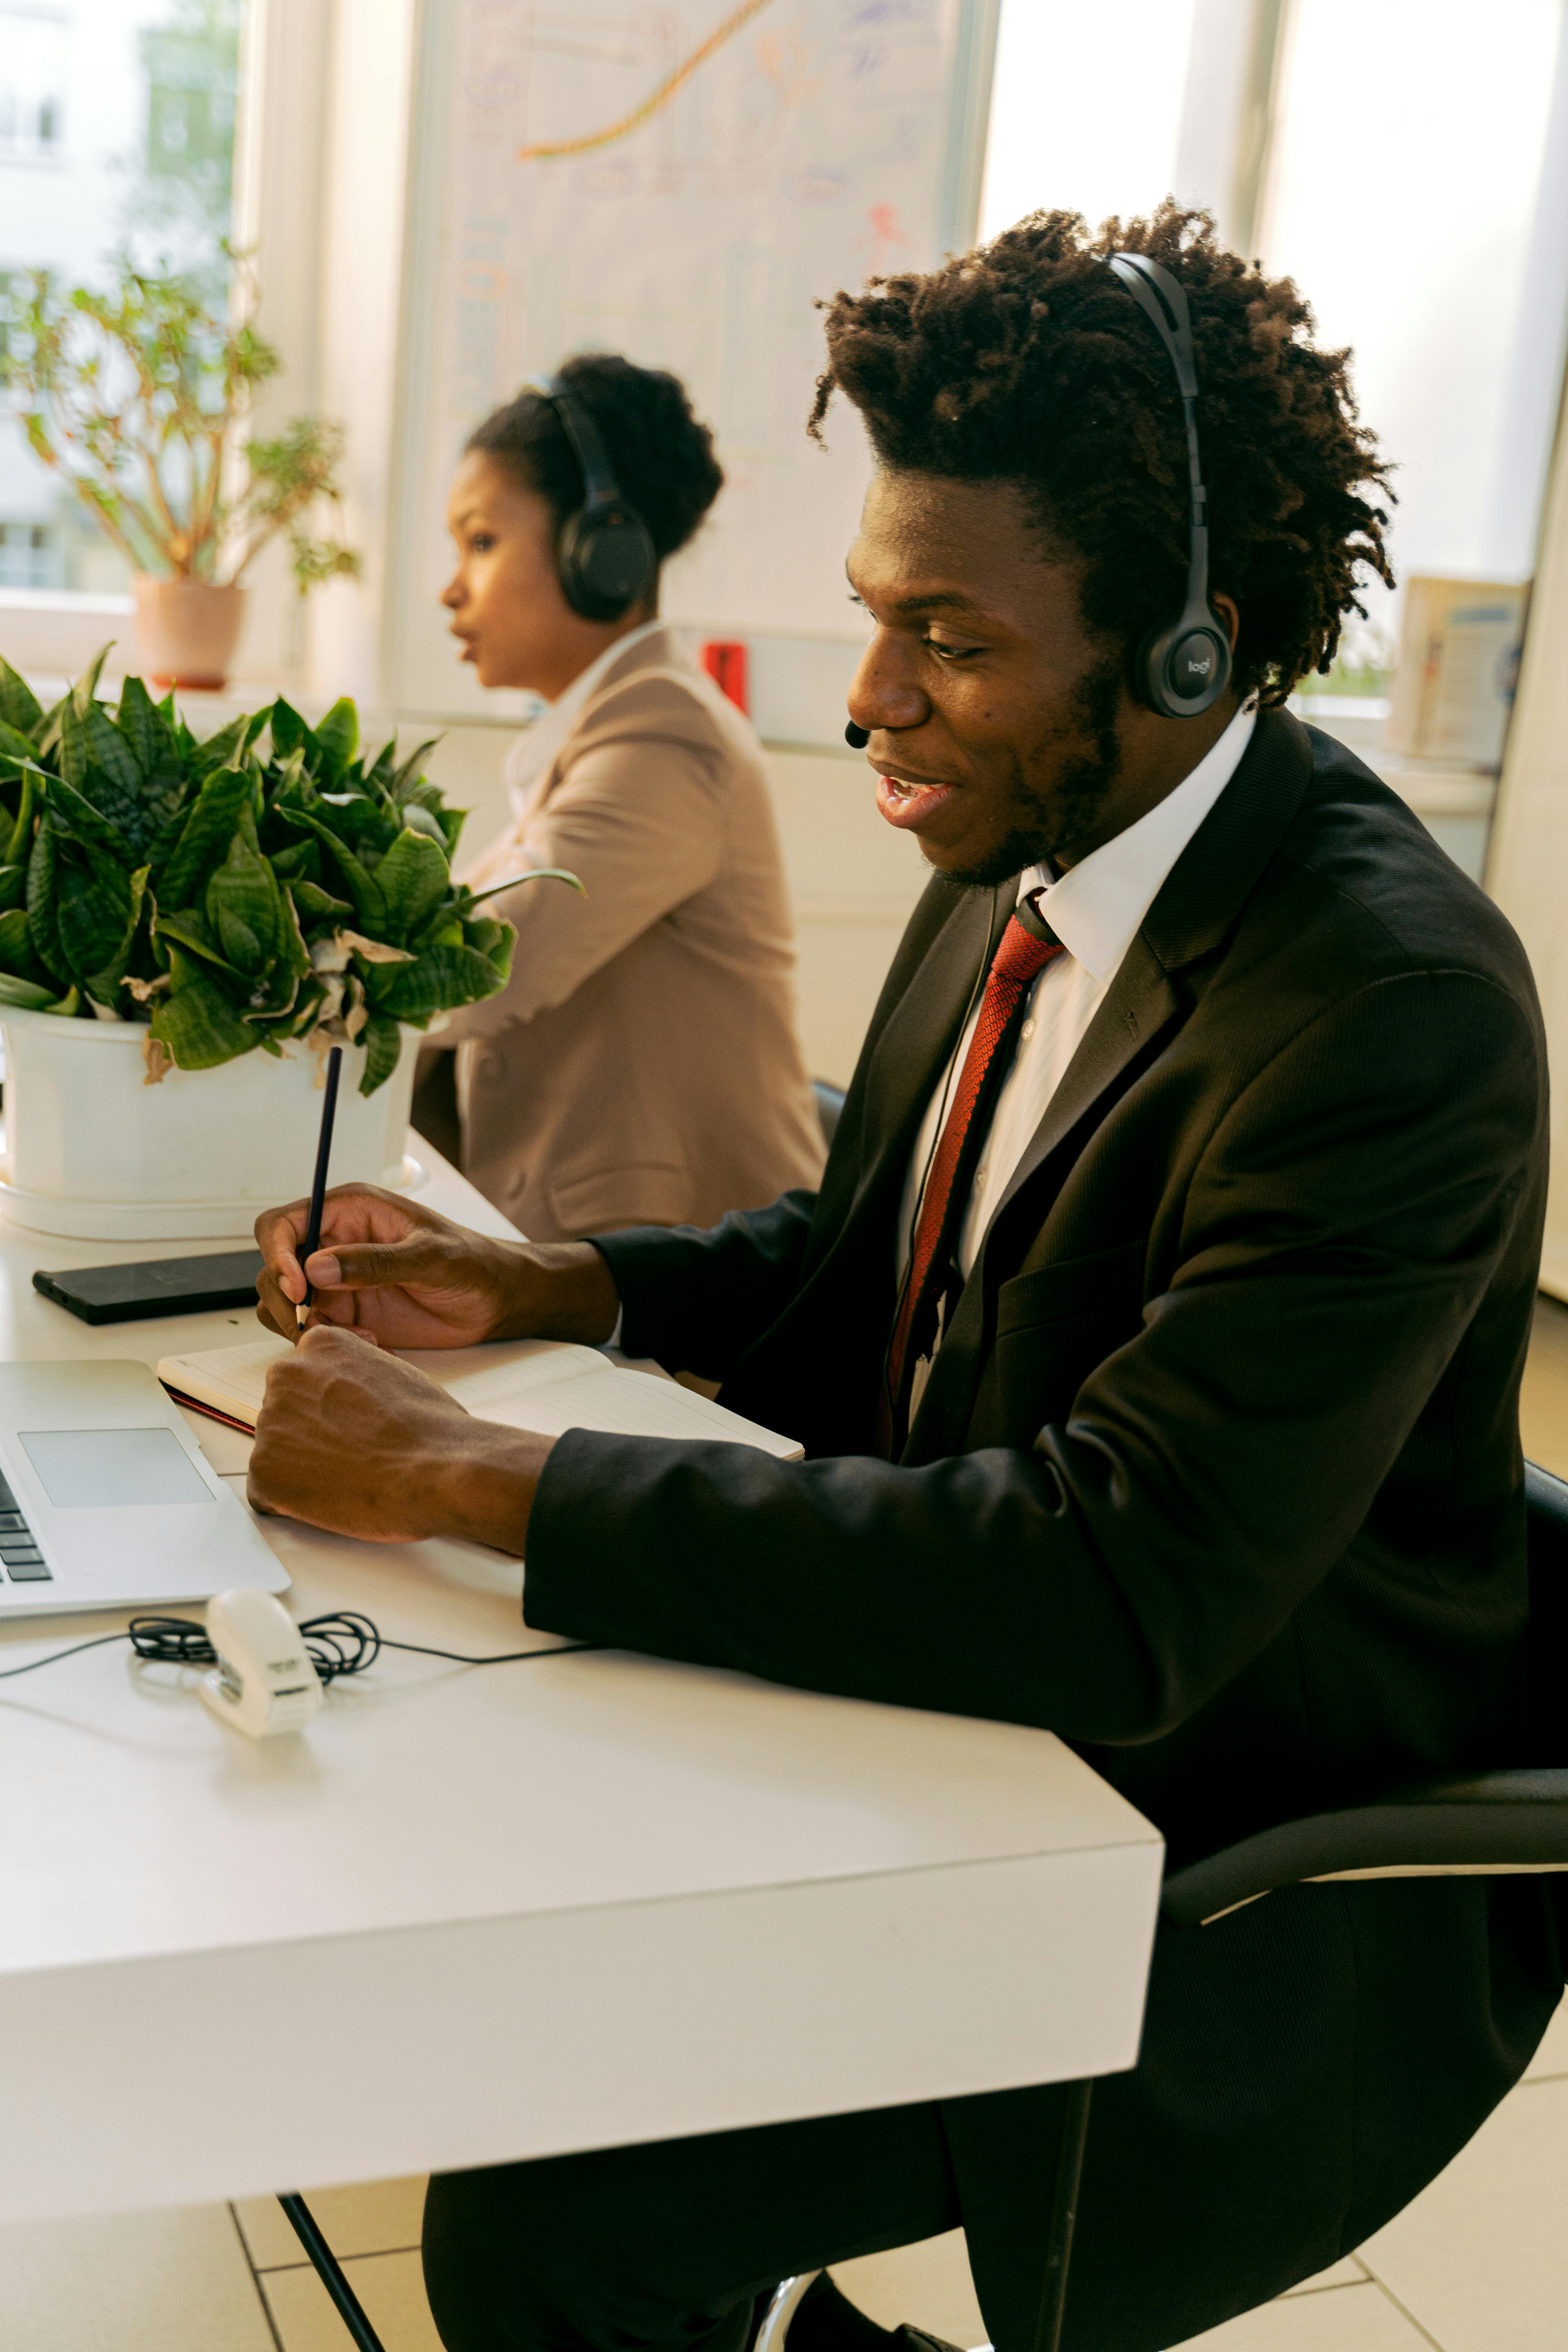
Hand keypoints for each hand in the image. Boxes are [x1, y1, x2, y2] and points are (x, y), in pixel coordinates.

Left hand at [247, 1324, 552, 1547]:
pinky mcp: (263, 1470)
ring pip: (277, 1451)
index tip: (349, 1424)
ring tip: (349, 1477)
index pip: (305, 1377)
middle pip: (285, 1411)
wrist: (439, 1470)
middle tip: (351, 1454)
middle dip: (310, 1435)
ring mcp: (270, 1422)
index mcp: (320, 1345)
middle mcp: (285, 1375)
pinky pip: (267, 1493)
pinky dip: (292, 1503)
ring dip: (303, 1468)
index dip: (329, 1409)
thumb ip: (355, 1376)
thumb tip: (345, 1397)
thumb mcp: (393, 1372)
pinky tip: (333, 1498)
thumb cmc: (430, 1428)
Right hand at [253, 1182, 619, 1350]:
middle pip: (274, 1267)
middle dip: (284, 1299)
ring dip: (305, 1324)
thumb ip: (375, 1261)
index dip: (277, 1253)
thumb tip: (317, 1266)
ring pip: (285, 1303)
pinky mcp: (346, 1313)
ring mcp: (337, 1280)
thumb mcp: (432, 1256)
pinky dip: (329, 1341)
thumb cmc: (473, 1263)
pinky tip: (370, 1341)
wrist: (497, 1301)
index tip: (298, 1287)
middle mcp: (334, 1243)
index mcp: (349, 1210)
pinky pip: (313, 1329)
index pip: (282, 1224)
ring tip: (356, 1335)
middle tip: (315, 1324)